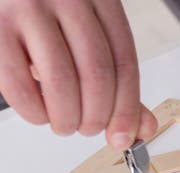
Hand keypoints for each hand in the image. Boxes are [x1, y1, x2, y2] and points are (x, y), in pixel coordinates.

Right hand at [0, 0, 156, 148]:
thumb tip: (142, 126)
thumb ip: (116, 77)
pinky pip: (19, 83)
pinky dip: (35, 112)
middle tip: (90, 129)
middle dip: (97, 116)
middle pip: (97, 73)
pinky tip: (40, 115)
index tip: (124, 135)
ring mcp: (28, 10)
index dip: (127, 108)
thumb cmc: (48, 14)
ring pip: (61, 81)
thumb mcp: (88, 37)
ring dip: (67, 118)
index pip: (124, 63)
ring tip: (66, 124)